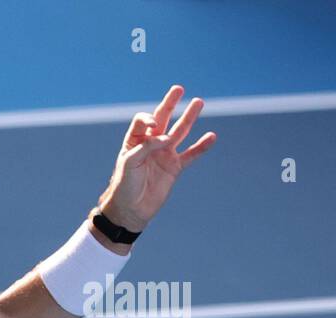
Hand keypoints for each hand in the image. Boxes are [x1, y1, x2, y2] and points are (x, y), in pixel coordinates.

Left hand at [98, 85, 216, 232]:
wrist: (131, 209)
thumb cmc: (124, 185)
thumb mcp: (130, 163)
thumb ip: (147, 147)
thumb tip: (166, 138)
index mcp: (135, 141)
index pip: (144, 121)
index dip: (148, 119)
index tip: (153, 126)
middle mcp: (150, 145)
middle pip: (162, 119)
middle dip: (170, 104)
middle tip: (178, 88)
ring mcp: (164, 155)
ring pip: (179, 132)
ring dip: (189, 117)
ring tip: (198, 102)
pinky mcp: (174, 168)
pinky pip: (191, 154)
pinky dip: (201, 146)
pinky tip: (211, 136)